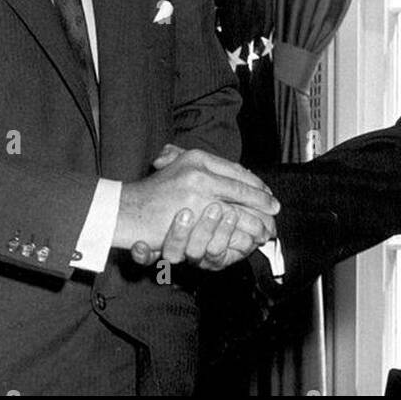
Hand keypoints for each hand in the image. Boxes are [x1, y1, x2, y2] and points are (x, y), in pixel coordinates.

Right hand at [114, 147, 277, 266]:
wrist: (125, 210)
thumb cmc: (153, 191)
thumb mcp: (175, 164)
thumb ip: (202, 164)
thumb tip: (241, 171)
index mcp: (197, 158)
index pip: (236, 170)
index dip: (256, 184)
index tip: (269, 194)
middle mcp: (198, 174)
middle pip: (241, 190)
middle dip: (261, 203)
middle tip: (275, 212)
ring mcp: (195, 196)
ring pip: (236, 211)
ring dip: (254, 222)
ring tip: (265, 230)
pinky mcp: (191, 220)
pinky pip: (223, 228)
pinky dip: (239, 236)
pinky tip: (248, 240)